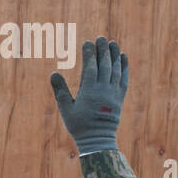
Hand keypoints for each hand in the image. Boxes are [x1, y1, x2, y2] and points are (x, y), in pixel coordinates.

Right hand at [50, 36, 127, 155]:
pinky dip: (124, 67)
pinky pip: (123, 79)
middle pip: (104, 65)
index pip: (90, 67)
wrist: (98, 140)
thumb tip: (54, 73)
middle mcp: (103, 90)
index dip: (89, 53)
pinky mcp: (120, 98)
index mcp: (89, 91)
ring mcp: (113, 93)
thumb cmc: (79, 126)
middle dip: (103, 50)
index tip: (87, 42)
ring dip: (114, 55)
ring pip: (115, 70)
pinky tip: (123, 57)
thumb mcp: (66, 109)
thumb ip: (60, 91)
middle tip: (101, 37)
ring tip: (113, 42)